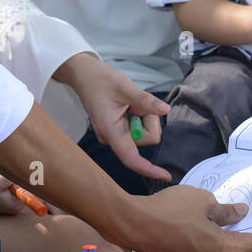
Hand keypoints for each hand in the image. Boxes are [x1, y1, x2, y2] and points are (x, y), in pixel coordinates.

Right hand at [56, 52, 172, 182]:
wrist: (84, 75)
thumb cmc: (100, 79)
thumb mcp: (124, 86)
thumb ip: (145, 100)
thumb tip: (166, 110)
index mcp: (110, 131)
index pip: (131, 159)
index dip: (150, 169)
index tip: (167, 176)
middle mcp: (111, 138)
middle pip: (145, 139)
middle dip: (148, 120)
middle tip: (136, 102)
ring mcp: (114, 135)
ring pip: (143, 133)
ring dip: (144, 117)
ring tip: (130, 102)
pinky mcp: (118, 130)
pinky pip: (138, 129)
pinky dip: (139, 117)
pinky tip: (128, 106)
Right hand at [117, 186, 251, 251]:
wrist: (132, 225)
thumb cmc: (169, 210)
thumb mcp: (203, 200)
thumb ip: (225, 210)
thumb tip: (240, 213)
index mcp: (226, 250)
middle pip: (238, 249)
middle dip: (240, 230)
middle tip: (238, 210)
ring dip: (220, 236)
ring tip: (210, 214)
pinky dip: (203, 242)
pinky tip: (192, 225)